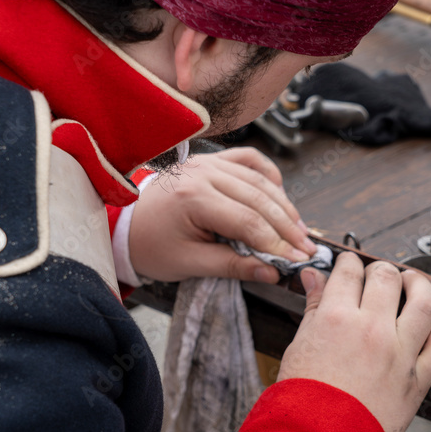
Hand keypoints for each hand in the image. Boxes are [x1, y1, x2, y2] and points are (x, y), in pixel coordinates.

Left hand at [128, 147, 316, 282]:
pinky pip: (248, 160)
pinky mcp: (210, 159)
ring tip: (298, 230)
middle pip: (259, 198)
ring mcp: (207, 162)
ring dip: (283, 204)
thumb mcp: (190, 263)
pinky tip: (279, 196)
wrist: (125, 226)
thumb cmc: (152, 246)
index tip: (296, 261)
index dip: (276, 243)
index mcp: (193, 198)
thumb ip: (232, 265)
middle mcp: (202, 172)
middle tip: (305, 249)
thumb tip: (272, 272)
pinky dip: (268, 176)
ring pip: (259, 179)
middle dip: (287, 227)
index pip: (248, 222)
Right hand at [277, 253, 430, 431]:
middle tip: (374, 277)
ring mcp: (399, 352)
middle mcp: (372, 329)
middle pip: (386, 277)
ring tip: (411, 283)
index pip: (349, 271)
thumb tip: (313, 278)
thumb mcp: (300, 345)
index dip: (348, 263)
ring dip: (418, 284)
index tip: (348, 267)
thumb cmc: (304, 400)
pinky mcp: (418, 378)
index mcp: (337, 317)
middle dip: (379, 271)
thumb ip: (313, 307)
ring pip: (423, 301)